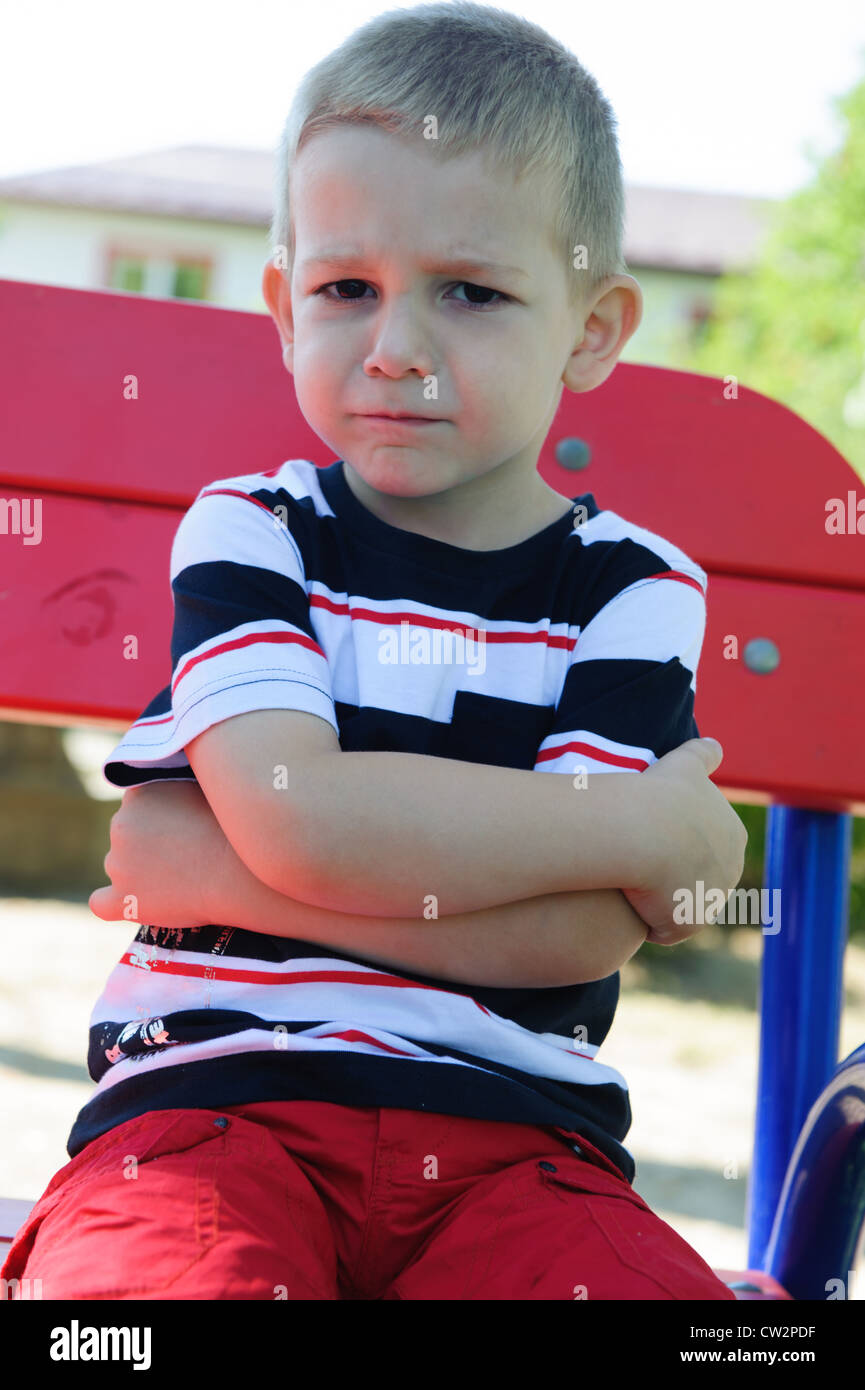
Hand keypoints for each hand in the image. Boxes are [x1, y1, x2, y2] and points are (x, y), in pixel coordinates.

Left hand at [89, 780, 229, 929]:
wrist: (239, 872)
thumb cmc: (232, 831)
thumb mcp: (205, 790)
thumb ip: (177, 790)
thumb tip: (172, 799)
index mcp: (139, 794)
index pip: (138, 806)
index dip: (159, 818)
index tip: (181, 829)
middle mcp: (120, 824)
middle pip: (125, 834)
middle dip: (147, 844)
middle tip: (184, 855)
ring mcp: (117, 863)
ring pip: (118, 866)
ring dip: (139, 871)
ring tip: (180, 879)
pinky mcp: (122, 899)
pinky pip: (100, 903)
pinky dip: (114, 904)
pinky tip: (131, 904)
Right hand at [622, 738, 746, 945]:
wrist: (642, 832)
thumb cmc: (658, 795)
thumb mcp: (683, 765)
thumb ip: (701, 755)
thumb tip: (714, 747)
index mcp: (733, 834)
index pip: (704, 844)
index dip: (671, 840)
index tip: (644, 833)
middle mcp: (730, 869)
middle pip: (695, 877)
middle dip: (670, 873)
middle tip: (632, 857)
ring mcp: (711, 900)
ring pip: (678, 903)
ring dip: (656, 899)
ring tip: (625, 882)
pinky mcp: (687, 924)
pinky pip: (663, 930)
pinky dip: (646, 921)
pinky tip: (625, 904)